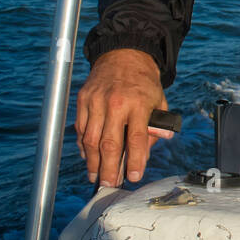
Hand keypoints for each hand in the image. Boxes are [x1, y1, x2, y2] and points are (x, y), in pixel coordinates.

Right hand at [75, 48, 174, 186]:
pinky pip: (80, 128)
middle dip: (109, 168)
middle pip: (109, 143)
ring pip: (90, 139)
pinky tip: (88, 157)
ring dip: (92, 161)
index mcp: (138, 104)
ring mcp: (96, 101)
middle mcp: (115, 103)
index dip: (135, 160)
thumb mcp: (158, 101)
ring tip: (96, 176)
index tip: (134, 177)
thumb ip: (156, 126)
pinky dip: (82, 145)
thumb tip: (147, 151)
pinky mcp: (83, 100)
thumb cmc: (144, 83)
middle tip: (109, 184)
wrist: (124, 55)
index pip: (136, 138)